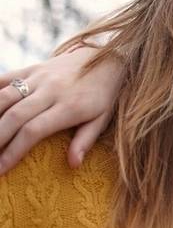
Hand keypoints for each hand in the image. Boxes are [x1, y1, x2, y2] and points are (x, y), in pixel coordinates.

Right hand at [0, 45, 121, 173]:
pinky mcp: (32, 68)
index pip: (34, 130)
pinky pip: (5, 79)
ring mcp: (39, 77)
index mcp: (69, 106)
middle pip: (14, 116)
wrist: (107, 58)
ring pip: (4, 97)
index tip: (1, 168)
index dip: (14, 150)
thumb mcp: (102, 119)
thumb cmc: (104, 95)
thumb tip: (73, 164)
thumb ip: (86, 140)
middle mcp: (51, 90)